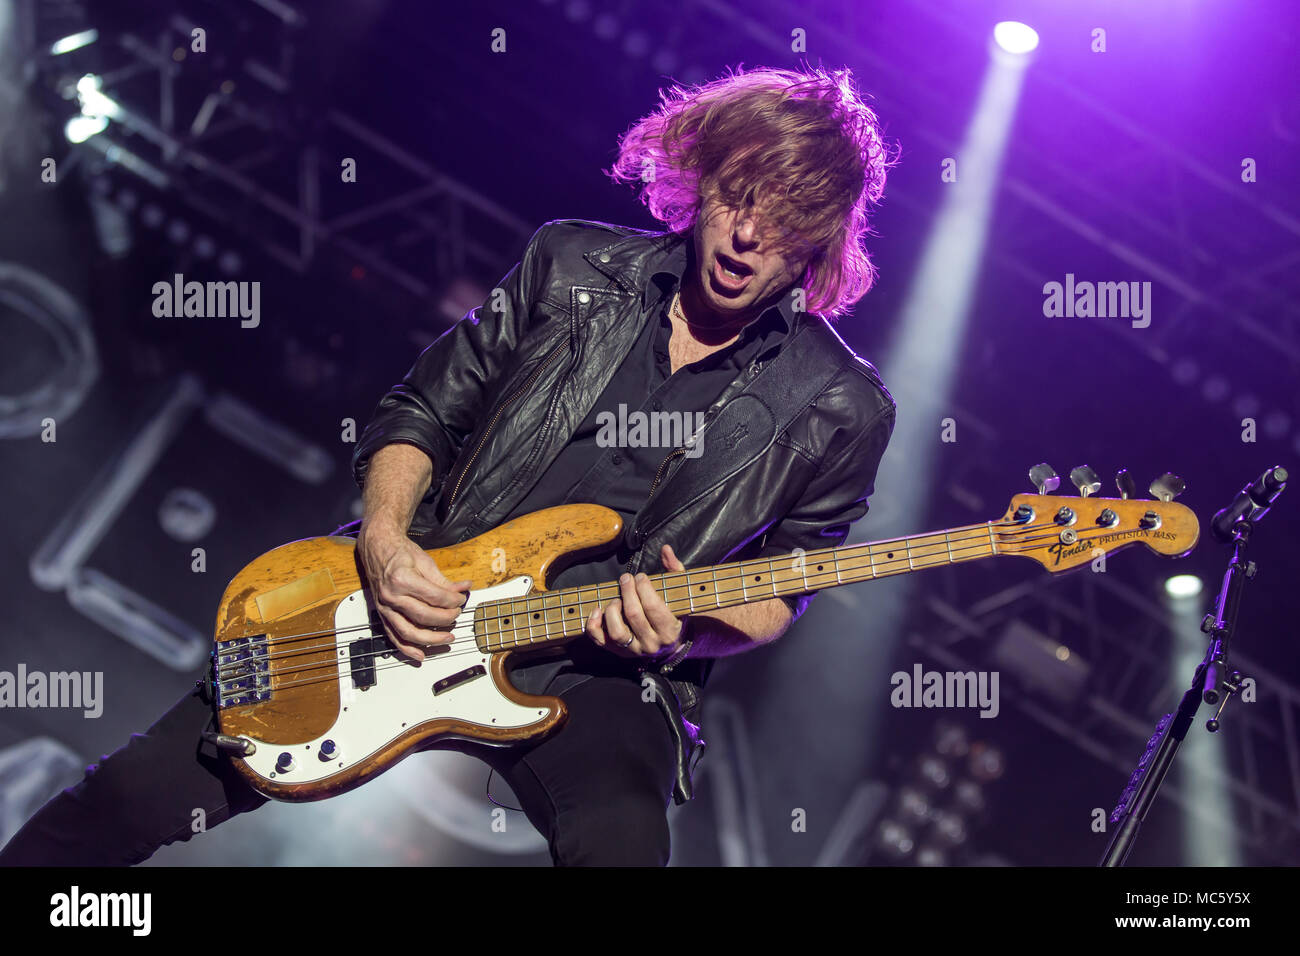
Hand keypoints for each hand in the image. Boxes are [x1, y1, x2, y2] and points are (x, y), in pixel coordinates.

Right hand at [356, 518, 470, 661]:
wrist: (377, 547)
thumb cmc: (399, 552)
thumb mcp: (424, 561)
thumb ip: (443, 581)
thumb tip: (463, 589)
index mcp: (402, 579)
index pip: (435, 597)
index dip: (453, 600)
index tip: (461, 600)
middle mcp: (391, 595)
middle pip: (424, 616)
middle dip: (446, 619)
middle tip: (457, 615)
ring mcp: (385, 607)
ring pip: (409, 632)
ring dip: (430, 640)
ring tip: (447, 638)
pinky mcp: (382, 614)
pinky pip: (394, 637)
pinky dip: (407, 649)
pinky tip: (420, 655)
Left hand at [586, 544, 687, 657]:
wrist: (669, 647)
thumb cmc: (673, 614)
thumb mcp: (679, 594)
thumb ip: (674, 570)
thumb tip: (665, 549)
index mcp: (669, 630)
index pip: (653, 607)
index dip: (643, 588)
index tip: (640, 577)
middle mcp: (652, 644)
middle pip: (633, 614)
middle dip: (627, 591)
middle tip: (626, 578)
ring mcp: (634, 650)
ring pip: (617, 631)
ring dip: (612, 610)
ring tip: (616, 598)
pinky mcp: (618, 652)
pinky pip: (601, 641)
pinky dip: (594, 626)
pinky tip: (597, 610)